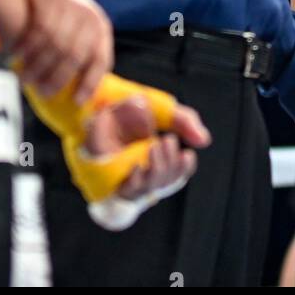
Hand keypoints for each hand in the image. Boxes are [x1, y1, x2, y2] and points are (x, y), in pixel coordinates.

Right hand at [16, 0, 111, 102]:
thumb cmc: (60, 20)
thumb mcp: (76, 35)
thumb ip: (79, 59)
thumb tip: (77, 101)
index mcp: (100, 29)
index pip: (100, 60)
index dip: (90, 83)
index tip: (76, 101)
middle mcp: (89, 15)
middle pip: (74, 55)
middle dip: (56, 78)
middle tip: (40, 92)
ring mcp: (70, 2)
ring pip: (54, 43)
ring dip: (37, 65)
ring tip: (26, 77)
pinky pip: (39, 28)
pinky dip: (28, 47)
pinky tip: (18, 55)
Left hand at [85, 96, 209, 200]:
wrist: (90, 104)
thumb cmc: (124, 109)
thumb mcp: (158, 109)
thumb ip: (183, 121)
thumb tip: (204, 140)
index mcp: (153, 158)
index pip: (176, 174)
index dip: (183, 169)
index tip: (187, 154)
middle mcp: (140, 171)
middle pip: (164, 182)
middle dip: (170, 165)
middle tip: (167, 142)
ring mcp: (123, 176)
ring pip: (149, 188)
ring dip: (156, 170)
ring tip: (155, 147)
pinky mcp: (107, 180)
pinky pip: (126, 190)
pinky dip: (136, 180)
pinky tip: (139, 166)